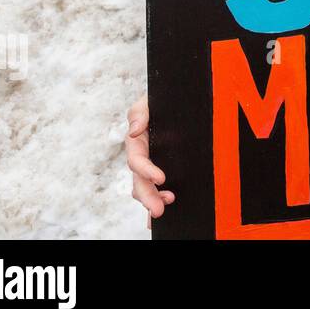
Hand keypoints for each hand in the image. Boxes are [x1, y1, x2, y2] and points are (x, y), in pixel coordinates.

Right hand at [126, 95, 173, 226]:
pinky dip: (160, 199)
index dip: (147, 170)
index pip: (138, 160)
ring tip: (163, 208)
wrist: (175, 98)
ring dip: (153, 200)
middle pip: (140, 181)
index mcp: (138, 141)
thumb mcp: (149, 100)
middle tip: (158, 210)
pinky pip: (160, 186)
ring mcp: (154, 163)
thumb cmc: (160, 99)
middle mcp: (144, 156)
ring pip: (147, 187)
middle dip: (147, 197)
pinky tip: (167, 209)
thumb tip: (135, 130)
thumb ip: (140, 111)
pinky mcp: (166, 167)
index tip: (161, 179)